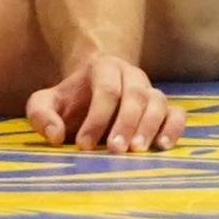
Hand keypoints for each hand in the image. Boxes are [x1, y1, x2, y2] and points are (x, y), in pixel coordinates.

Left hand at [25, 55, 184, 151]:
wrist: (93, 94)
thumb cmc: (70, 102)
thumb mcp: (46, 103)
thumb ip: (41, 114)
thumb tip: (55, 134)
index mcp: (104, 68)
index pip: (106, 90)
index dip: (96, 118)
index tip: (84, 145)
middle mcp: (132, 75)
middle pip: (135, 95)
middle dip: (125, 123)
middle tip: (114, 150)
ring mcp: (151, 91)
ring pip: (158, 102)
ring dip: (149, 127)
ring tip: (136, 151)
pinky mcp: (165, 109)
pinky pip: (177, 114)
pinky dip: (173, 128)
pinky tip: (162, 146)